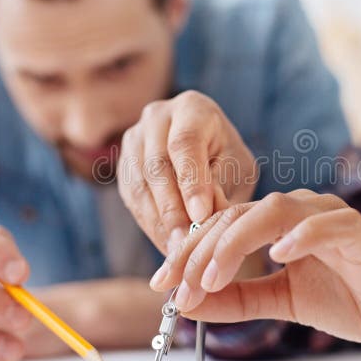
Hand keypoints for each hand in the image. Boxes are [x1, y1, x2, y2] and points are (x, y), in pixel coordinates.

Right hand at [119, 90, 257, 252]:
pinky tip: (166, 246)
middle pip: (157, 166)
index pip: (185, 142)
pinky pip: (132, 199)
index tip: (201, 215)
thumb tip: (204, 215)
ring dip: (159, 223)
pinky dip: (150, 225)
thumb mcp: (237, 168)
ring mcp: (134, 140)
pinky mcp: (123, 167)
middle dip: (172, 210)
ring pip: (140, 185)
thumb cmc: (228, 159)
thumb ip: (222, 186)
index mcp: (192, 108)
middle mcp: (156, 117)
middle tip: (186, 243)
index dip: (191, 181)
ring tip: (178, 252)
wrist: (208, 154)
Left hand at [150, 190, 360, 358]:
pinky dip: (300, 235)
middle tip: (174, 286)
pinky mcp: (358, 231)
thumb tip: (188, 303)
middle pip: (237, 214)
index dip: (188, 253)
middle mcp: (300, 212)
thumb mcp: (281, 302)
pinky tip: (278, 255)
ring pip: (272, 210)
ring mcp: (328, 217)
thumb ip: (237, 298)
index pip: (223, 225)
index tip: (162, 286)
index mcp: (280, 225)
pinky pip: (325, 224)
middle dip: (199, 251)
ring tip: (210, 277)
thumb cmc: (351, 300)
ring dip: (234, 243)